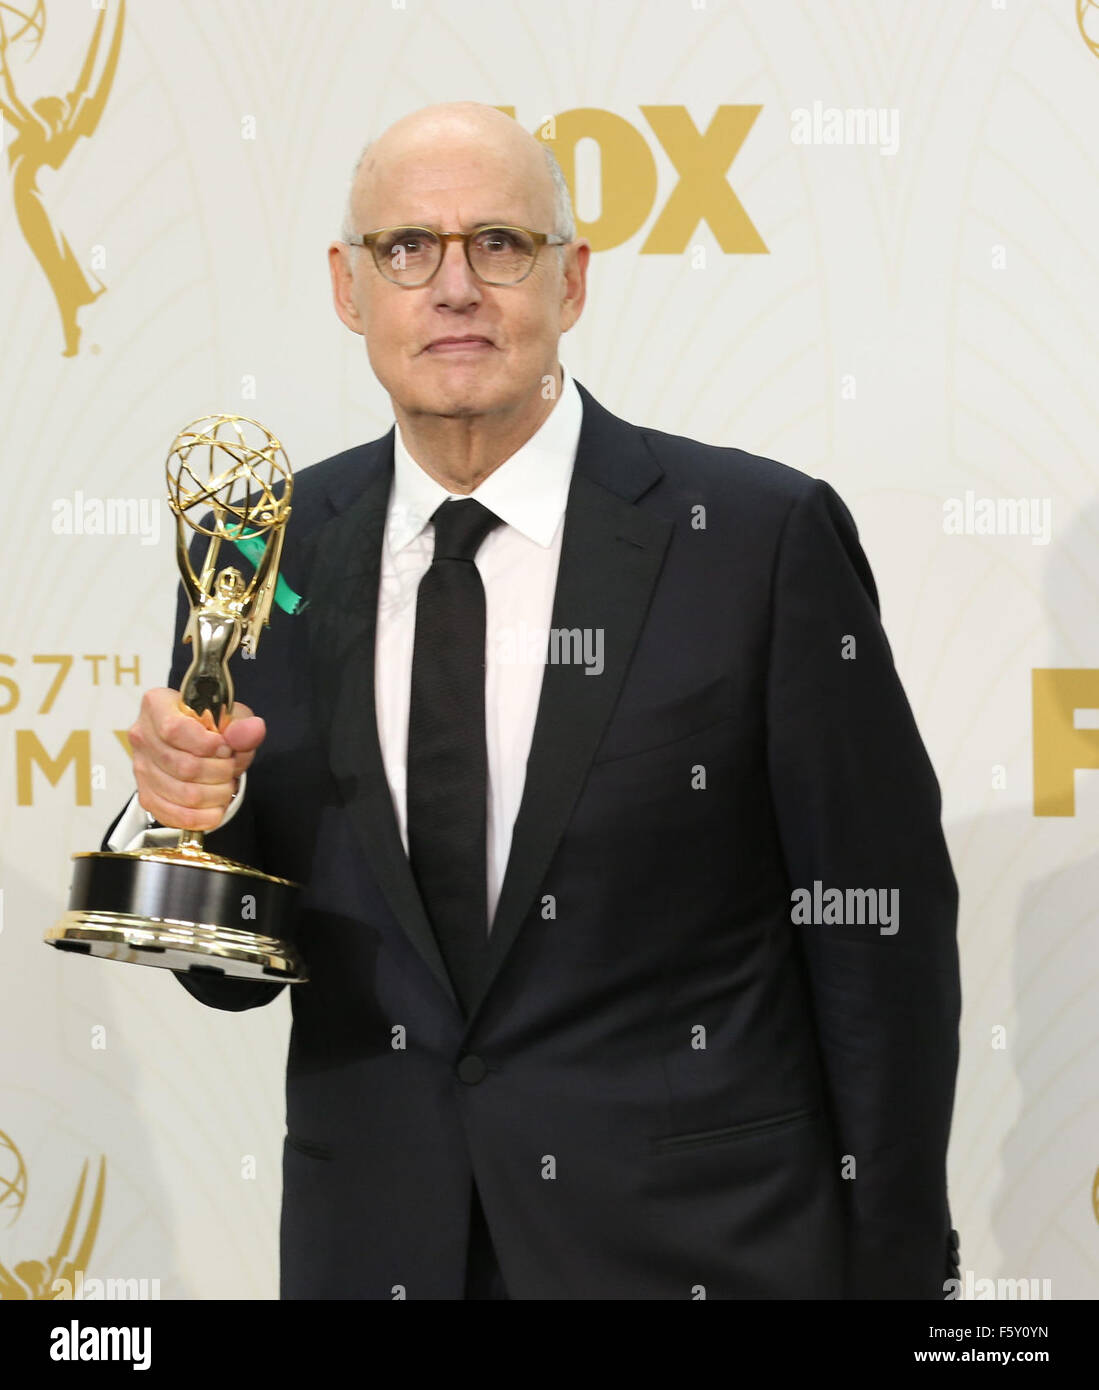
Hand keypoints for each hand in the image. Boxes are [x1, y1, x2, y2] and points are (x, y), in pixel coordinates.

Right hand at [127, 687, 265, 831]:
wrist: (199, 741)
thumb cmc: (211, 726)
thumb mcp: (231, 717)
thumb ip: (241, 725)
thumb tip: (252, 730)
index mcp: (157, 705)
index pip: (174, 730)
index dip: (207, 745)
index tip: (226, 748)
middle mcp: (142, 736)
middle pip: (183, 766)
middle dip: (220, 771)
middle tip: (231, 767)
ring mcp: (141, 768)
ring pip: (183, 794)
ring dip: (216, 794)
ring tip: (226, 783)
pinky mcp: (147, 796)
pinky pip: (175, 816)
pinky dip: (203, 816)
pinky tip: (216, 805)